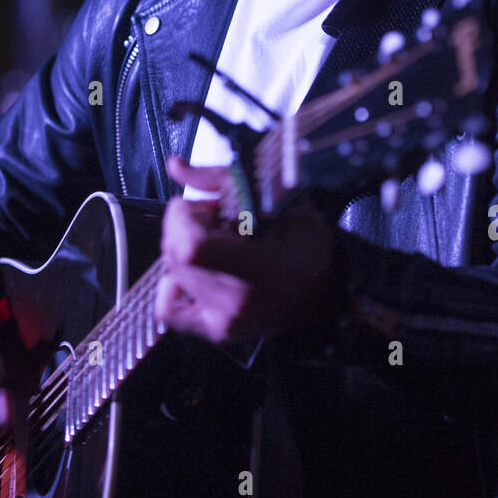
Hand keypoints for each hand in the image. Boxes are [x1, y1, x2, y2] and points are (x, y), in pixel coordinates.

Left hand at [155, 156, 337, 343]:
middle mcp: (236, 302)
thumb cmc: (312, 250)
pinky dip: (174, 283)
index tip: (204, 205)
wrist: (329, 295)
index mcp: (257, 271)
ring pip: (170, 273)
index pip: (189, 247)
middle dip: (186, 224)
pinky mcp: (215, 331)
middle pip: (174, 254)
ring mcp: (223, 321)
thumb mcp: (280, 202)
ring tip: (215, 244)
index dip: (184, 218)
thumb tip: (176, 166)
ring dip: (183, 249)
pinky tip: (197, 271)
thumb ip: (221, 181)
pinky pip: (168, 309)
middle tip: (217, 219)